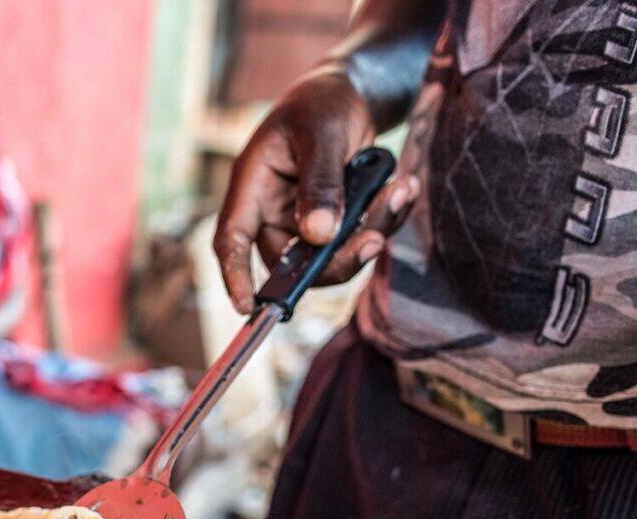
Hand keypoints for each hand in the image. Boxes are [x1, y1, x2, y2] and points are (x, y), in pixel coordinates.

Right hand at [214, 64, 420, 313]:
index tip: (246, 306)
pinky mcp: (334, 224)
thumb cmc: (322, 104)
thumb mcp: (322, 134)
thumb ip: (320, 183)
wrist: (348, 94)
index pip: (232, 240)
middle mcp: (273, 213)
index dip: (234, 276)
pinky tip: (403, 187)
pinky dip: (385, 220)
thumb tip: (319, 236)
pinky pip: (357, 240)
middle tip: (375, 239)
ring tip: (401, 189)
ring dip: (371, 232)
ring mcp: (303, 223)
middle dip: (338, 258)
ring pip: (331, 256)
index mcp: (252, 188)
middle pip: (292, 263)